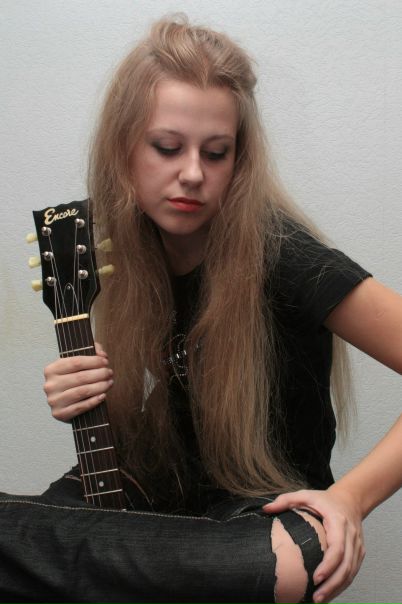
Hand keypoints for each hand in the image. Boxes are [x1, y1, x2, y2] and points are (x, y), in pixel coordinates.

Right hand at [43, 342, 113, 421]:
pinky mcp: (60, 414)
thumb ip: (91, 352)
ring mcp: (54, 400)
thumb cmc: (74, 381)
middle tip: (110, 372)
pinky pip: (80, 407)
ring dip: (100, 386)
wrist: (66, 404)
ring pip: (82, 391)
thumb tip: (102, 354)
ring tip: (109, 382)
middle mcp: (50, 385)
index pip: (76, 362)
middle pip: (80, 377)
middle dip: (99, 374)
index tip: (105, 361)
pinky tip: (103, 396)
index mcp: (52, 369)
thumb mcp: (79, 364)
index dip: (93, 361)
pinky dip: (94, 401)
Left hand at [262, 486, 364, 602]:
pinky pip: (352, 573)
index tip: (316, 578)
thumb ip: (285, 500)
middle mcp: (351, 536)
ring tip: (319, 600)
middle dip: (332, 585)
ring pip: (351, 573)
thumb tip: (266, 508)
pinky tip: (328, 594)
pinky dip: (341, 586)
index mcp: (339, 522)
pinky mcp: (359, 554)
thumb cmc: (326, 500)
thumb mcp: (305, 495)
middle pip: (346, 566)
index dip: (328, 565)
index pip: (338, 547)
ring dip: (336, 589)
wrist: (350, 500)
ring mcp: (357, 546)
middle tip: (315, 598)